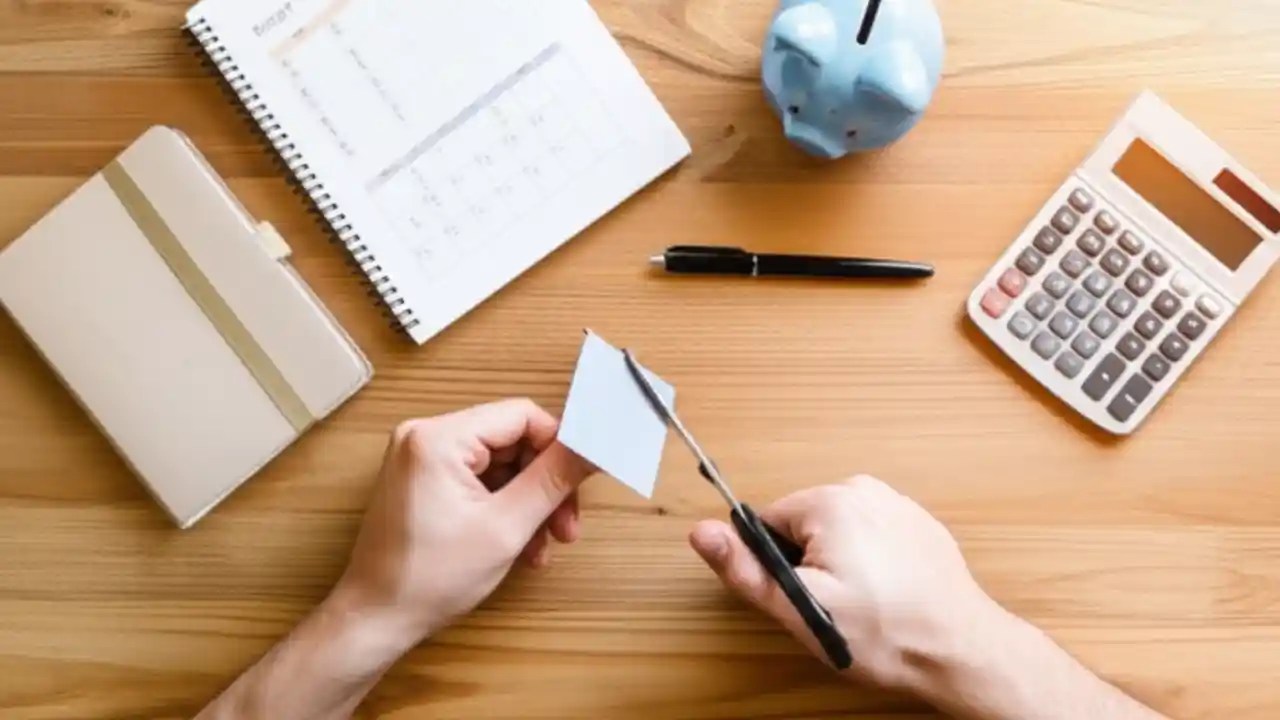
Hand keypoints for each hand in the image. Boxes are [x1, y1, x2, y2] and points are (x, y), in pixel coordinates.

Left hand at [333, 399, 594, 645]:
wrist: (376, 620)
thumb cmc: (429, 578)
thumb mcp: (507, 528)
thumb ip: (554, 480)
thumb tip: (593, 446)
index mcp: (439, 438)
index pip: (522, 416)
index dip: (560, 447)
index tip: (583, 481)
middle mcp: (425, 437)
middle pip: (512, 441)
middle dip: (545, 484)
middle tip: (566, 527)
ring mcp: (421, 459)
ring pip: (500, 464)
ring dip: (528, 502)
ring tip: (543, 547)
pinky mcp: (423, 481)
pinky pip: (479, 480)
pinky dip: (504, 508)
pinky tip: (520, 545)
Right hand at [689, 476, 997, 693]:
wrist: (960, 651)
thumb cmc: (885, 634)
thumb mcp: (802, 608)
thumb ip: (746, 569)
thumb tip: (701, 532)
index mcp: (830, 502)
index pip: (767, 522)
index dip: (777, 565)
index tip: (805, 594)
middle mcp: (864, 489)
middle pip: (803, 524)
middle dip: (809, 562)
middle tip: (836, 604)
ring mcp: (896, 504)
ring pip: (838, 531)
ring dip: (841, 562)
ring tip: (866, 603)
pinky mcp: (918, 523)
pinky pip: (872, 536)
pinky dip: (872, 561)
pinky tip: (888, 594)